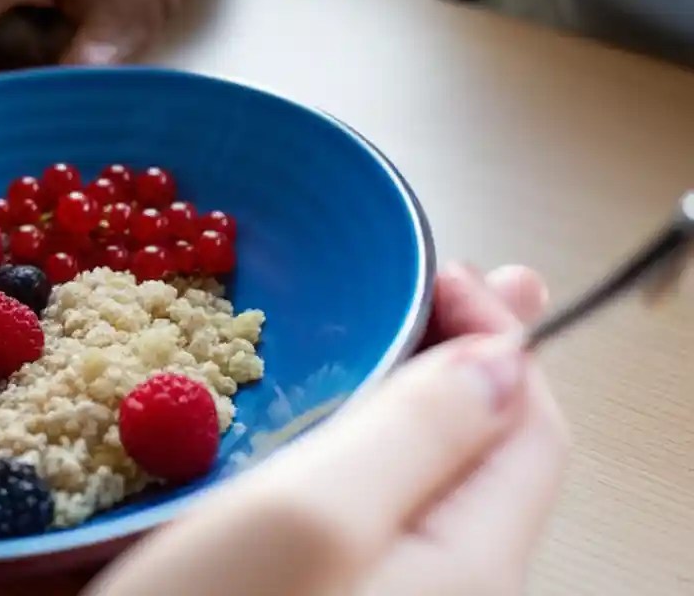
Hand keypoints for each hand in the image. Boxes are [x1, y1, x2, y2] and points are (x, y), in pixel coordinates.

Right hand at [88, 263, 569, 595]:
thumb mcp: (314, 517)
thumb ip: (419, 432)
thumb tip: (506, 354)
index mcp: (468, 564)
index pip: (527, 421)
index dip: (493, 331)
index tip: (429, 266)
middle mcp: (440, 589)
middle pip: (483, 452)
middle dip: (455, 358)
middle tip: (413, 287)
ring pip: (419, 483)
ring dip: (399, 400)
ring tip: (369, 340)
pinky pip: (364, 516)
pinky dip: (347, 450)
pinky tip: (303, 430)